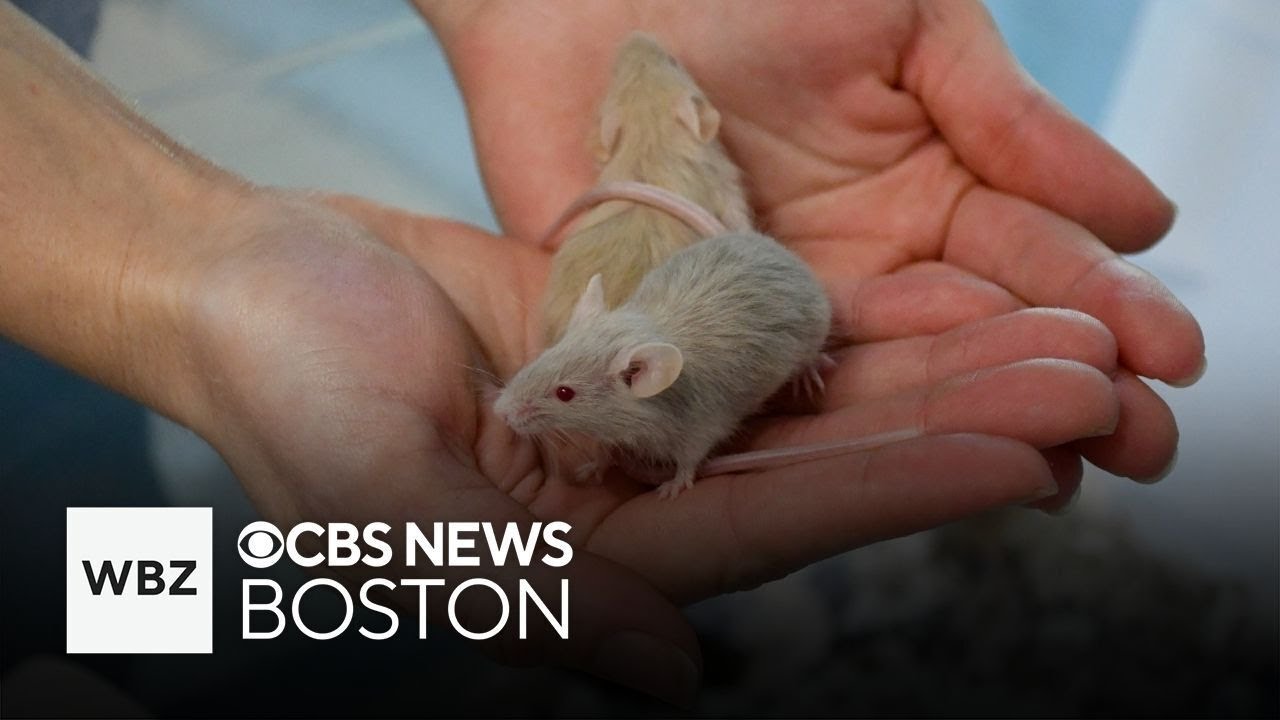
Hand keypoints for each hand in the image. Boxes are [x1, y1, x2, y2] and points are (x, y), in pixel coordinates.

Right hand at [181, 189, 1106, 703]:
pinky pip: (755, 327)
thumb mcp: (376, 503)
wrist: (245, 280)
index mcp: (582, 556)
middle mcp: (630, 494)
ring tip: (1050, 333)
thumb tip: (665, 678)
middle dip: (951, 424)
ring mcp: (638, 411)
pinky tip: (934, 288)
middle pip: (818, 464)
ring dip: (928, 363)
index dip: (893, 493)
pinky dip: (845, 312)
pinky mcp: (631, 334)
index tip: (1014, 457)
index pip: (764, 530)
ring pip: (807, 395)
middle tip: (1086, 383)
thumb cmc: (279, 386)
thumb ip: (516, 593)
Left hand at [420, 0, 1205, 497]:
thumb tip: (1140, 217)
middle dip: (1058, 390)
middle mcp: (865, 269)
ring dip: (966, 427)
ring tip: (1055, 467)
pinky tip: (892, 470)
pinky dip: (822, 437)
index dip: (1099, 305)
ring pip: (883, 386)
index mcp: (929, 193)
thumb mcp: (905, 23)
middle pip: (971, 345)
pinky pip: (762, 394)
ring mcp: (779, 312)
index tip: (1167, 357)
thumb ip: (1001, 113)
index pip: (1027, 261)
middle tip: (1140, 444)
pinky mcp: (690, 336)